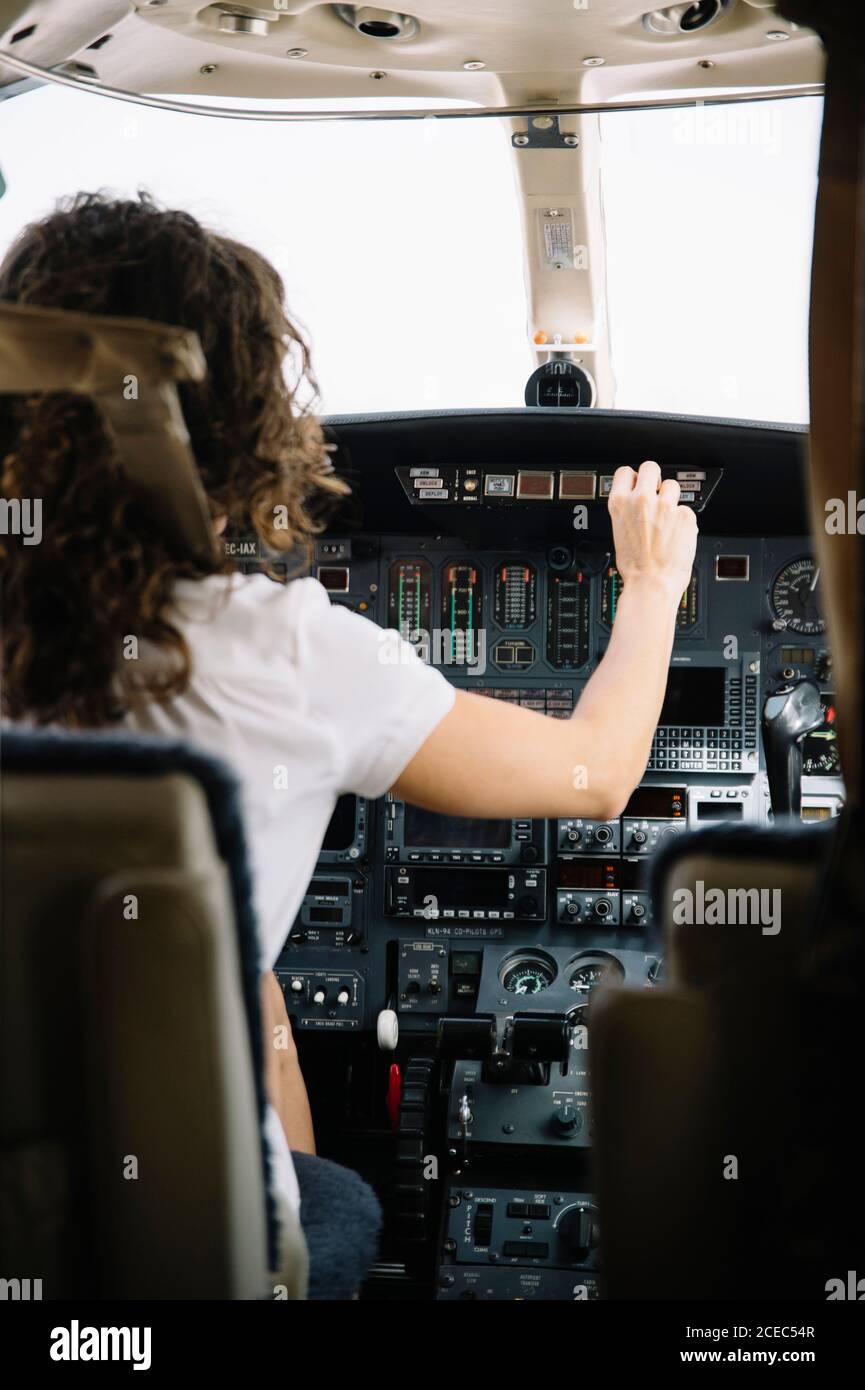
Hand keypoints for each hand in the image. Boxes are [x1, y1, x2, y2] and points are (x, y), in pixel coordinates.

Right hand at [608, 460, 697, 601]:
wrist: (652, 584)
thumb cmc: (635, 567)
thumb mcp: (619, 532)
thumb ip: (628, 510)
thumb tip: (637, 501)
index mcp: (620, 504)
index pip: (625, 471)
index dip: (633, 477)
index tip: (637, 482)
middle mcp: (642, 500)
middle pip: (651, 467)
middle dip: (655, 478)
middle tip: (656, 493)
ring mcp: (665, 506)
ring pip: (672, 485)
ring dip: (671, 498)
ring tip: (667, 519)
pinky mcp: (685, 515)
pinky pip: (686, 509)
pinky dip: (683, 520)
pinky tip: (676, 534)